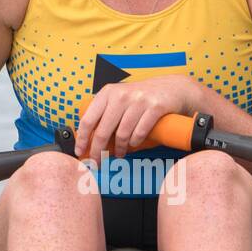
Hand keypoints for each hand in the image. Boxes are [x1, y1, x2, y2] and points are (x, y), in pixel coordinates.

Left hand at [74, 76, 200, 161]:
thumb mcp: (119, 99)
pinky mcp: (155, 107)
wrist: (171, 88)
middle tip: (98, 161)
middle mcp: (121, 95)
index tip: (80, 152)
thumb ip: (104, 114)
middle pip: (103, 131)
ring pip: (122, 134)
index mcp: (108, 93)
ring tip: (120, 152)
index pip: (88, 119)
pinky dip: (135, 142)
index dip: (82, 139)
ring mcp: (139, 100)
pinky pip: (140, 132)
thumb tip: (88, 141)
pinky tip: (134, 143)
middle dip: (98, 151)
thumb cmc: (142, 98)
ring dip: (120, 149)